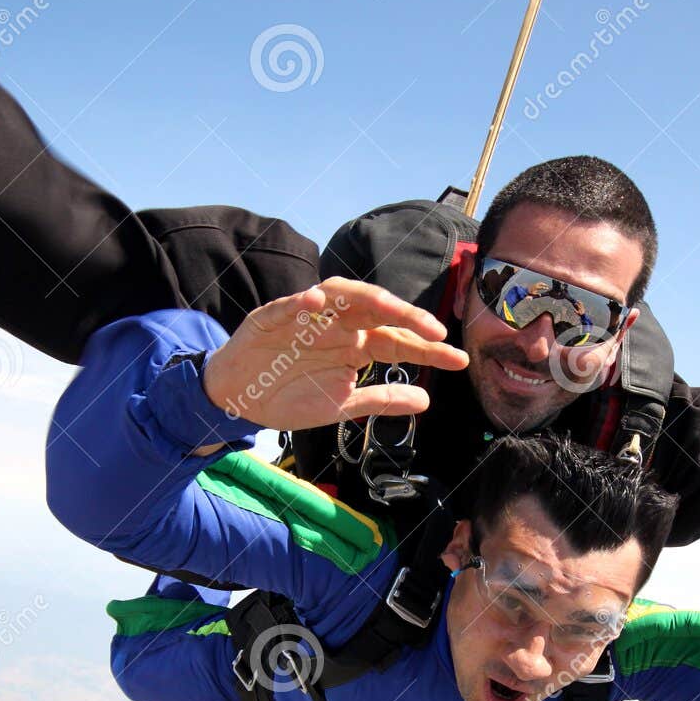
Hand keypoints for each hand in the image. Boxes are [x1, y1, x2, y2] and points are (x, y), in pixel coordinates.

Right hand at [203, 277, 464, 432]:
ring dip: (364, 297)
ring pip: (339, 295)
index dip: (427, 349)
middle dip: (406, 318)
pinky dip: (301, 302)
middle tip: (434, 331)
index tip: (459, 359)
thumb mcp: (341, 406)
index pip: (397, 341)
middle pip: (376, 311)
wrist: (240, 399)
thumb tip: (425, 402)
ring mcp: (306, 318)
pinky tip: (316, 301)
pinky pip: (288, 305)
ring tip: (390, 306)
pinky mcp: (271, 318)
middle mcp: (337, 325)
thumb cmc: (291, 396)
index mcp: (355, 345)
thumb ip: (380, 401)